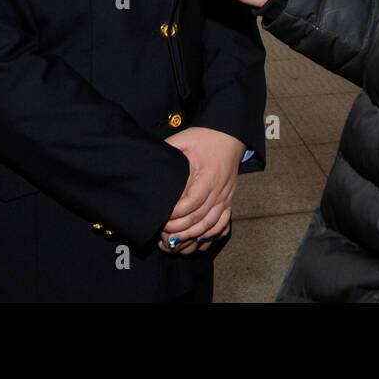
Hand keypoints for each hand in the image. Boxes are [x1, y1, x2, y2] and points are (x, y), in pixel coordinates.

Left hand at [157, 127, 245, 253]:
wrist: (230, 136)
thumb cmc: (205, 138)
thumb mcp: (184, 139)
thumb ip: (168, 148)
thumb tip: (148, 158)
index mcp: (208, 176)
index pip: (192, 202)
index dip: (176, 214)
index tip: (162, 218)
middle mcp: (219, 190)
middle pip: (200, 218)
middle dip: (180, 230)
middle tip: (162, 234)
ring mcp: (225, 198)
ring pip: (211, 225)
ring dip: (193, 236)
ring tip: (175, 242)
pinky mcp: (228, 201)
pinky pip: (222, 225)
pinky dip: (210, 236)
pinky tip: (197, 241)